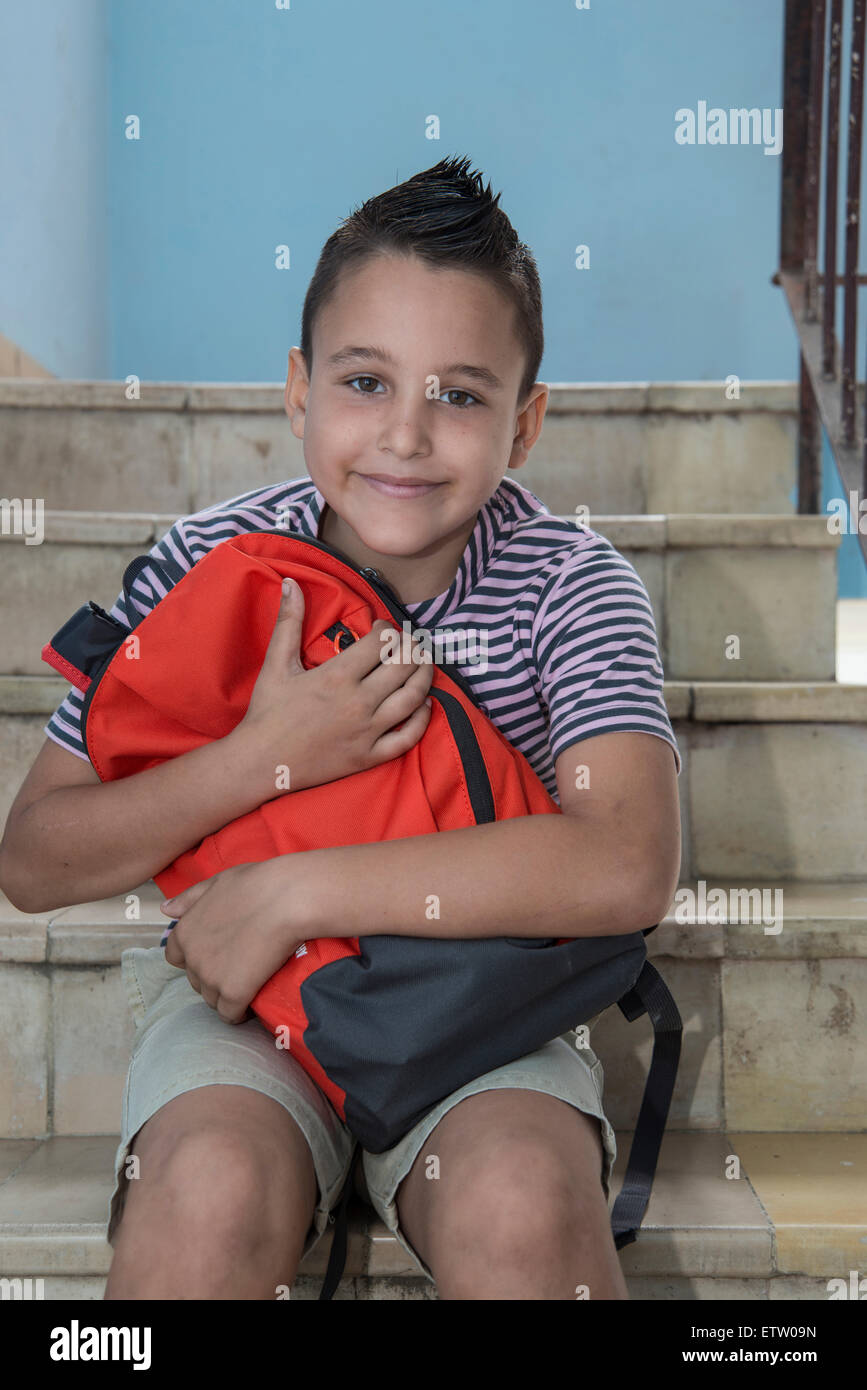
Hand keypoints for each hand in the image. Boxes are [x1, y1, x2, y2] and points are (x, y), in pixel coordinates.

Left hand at [160, 859, 309, 1023]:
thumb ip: (189, 898)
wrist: (287, 899)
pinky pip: (230, 1015)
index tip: (215, 954)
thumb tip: (165, 909)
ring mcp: (212, 978)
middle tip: (238, 967)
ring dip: (226, 995)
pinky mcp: (234, 993)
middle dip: (212, 977)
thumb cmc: (257, 885)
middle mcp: (192, 958)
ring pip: (212, 1000)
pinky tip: (253, 1003)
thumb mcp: (217, 882)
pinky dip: (240, 1012)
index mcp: (184, 931)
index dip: (194, 958)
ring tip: (248, 985)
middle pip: (195, 981)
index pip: (174, 958)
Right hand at [233, 577, 433, 791]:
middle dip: (413, 647)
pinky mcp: (370, 756)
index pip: (381, 642)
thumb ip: (288, 621)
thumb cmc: (268, 712)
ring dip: (424, 676)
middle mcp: (359, 702)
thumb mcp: (276, 664)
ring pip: (413, 697)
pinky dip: (422, 719)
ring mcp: (367, 731)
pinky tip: (425, 705)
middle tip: (410, 643)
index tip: (382, 627)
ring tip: (423, 664)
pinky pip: (408, 737)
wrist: (262, 762)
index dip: (387, 628)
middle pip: (404, 665)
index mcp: (338, 676)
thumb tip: (290, 583)